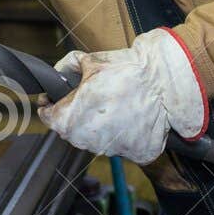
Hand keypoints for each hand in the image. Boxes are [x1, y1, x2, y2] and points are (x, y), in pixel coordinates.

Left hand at [37, 28, 207, 163]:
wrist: (164, 79)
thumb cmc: (127, 70)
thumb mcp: (89, 60)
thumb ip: (65, 67)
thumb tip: (56, 76)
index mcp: (70, 121)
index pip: (49, 116)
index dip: (51, 103)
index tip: (57, 97)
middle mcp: (88, 142)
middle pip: (74, 129)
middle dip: (79, 114)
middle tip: (96, 96)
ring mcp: (113, 151)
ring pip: (99, 139)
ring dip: (102, 125)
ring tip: (118, 104)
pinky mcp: (137, 154)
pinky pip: (125, 146)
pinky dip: (126, 134)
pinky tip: (132, 117)